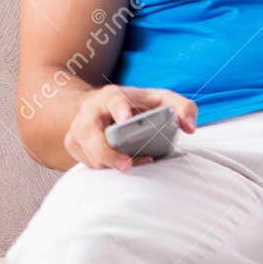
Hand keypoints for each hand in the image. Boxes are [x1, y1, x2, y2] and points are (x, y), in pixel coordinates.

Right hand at [65, 85, 197, 172]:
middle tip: (127, 165)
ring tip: (131, 163)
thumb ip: (182, 108)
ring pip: (88, 152)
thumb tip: (190, 127)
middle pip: (90, 133)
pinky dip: (103, 167)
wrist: (102, 108)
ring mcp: (78, 128)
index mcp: (112, 95)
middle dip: (108, 152)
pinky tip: (118, 163)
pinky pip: (86, 162)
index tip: (126, 119)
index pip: (114, 99)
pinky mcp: (73, 144)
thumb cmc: (138, 105)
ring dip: (109, 163)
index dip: (120, 109)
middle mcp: (90, 110)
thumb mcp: (161, 100)